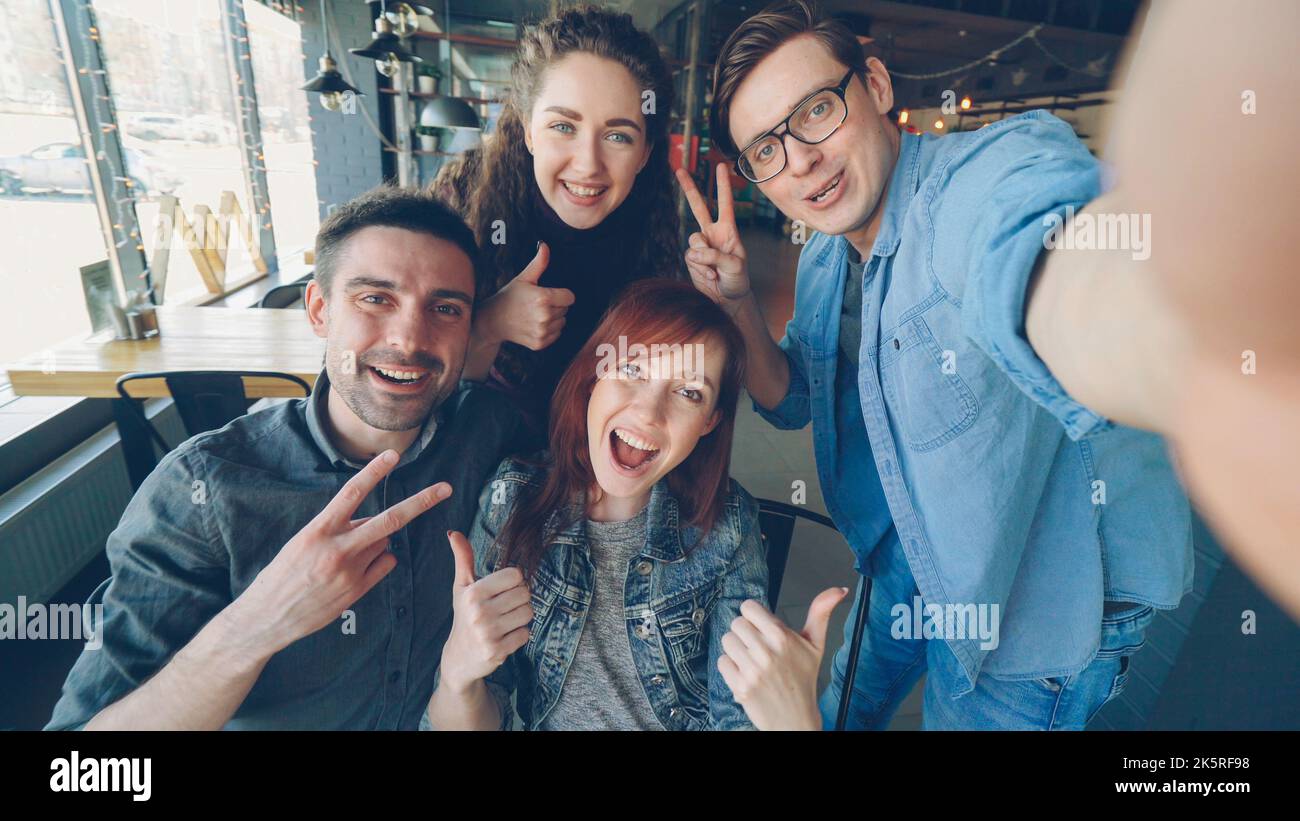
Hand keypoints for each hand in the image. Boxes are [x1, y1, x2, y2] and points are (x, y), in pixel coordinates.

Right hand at [233, 450, 451, 656]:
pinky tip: (359, 569)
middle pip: (389, 520)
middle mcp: (337, 549)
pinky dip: (381, 561)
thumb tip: (368, 520)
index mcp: (318, 531)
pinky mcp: (357, 591)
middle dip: (421, 502)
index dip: (374, 472)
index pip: (351, 493)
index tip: (394, 455)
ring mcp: (350, 572)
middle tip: (445, 488)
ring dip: (376, 540)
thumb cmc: (282, 574)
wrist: (268, 617)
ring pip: (384, 542)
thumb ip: (336, 528)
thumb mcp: (302, 542)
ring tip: (347, 555)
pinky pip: (385, 565)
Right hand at [438, 530, 531, 692]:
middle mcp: (479, 612)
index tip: (502, 591)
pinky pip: (525, 634)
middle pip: (525, 594)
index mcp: (473, 592)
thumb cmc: (464, 616)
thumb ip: (463, 559)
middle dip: (519, 600)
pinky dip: (518, 636)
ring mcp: (488, 633)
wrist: (459, 658)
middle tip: (504, 608)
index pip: (516, 575)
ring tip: (504, 622)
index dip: (513, 583)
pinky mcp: (497, 651)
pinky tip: (503, 637)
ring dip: (520, 618)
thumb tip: (453, 533)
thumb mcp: (461, 587)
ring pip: (528, 613)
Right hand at [476, 241, 574, 350]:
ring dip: (554, 318)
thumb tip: (545, 245)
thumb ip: (539, 263)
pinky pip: (556, 334)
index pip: (570, 297)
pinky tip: (535, 324)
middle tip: (537, 304)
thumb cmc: (509, 297)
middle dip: (556, 305)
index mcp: (543, 298)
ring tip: (536, 314)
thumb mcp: (523, 278)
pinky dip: (549, 330)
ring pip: (562, 322)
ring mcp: (542, 332)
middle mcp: (544, 316)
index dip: (562, 294)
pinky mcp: (540, 343)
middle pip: (566, 309)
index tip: (549, 293)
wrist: (493, 321)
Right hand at [676, 163, 751, 312]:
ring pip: (693, 240)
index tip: (720, 166)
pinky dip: (700, 268)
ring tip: (715, 271)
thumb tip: (696, 252)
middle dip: (689, 188)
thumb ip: (716, 255)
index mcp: (728, 230)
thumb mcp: (735, 266)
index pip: (725, 203)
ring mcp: (701, 246)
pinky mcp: (692, 259)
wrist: (727, 299)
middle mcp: (713, 233)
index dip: (722, 185)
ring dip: (704, 257)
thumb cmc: (738, 280)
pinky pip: (690, 257)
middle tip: (679, 169)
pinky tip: (709, 277)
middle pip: (698, 206)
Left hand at [718, 587, 848, 729]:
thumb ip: (821, 612)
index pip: (748, 607)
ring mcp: (752, 670)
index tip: (761, 627)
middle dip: (745, 633)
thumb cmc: (804, 680)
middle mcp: (766, 651)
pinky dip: (730, 668)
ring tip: (752, 661)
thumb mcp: (816, 645)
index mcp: (782, 637)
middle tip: (758, 647)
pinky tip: (746, 674)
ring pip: (726, 641)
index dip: (754, 617)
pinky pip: (722, 662)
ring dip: (736, 650)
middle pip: (736, 623)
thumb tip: (839, 590)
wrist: (795, 719)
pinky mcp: (740, 685)